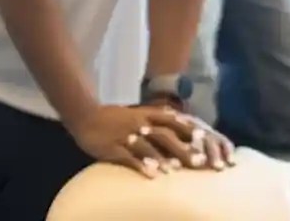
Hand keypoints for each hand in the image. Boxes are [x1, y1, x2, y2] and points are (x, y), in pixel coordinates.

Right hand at [69, 105, 229, 178]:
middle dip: (182, 148)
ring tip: (175, 171)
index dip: (188, 128)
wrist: (84, 116)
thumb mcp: (136, 113)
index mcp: (144, 114)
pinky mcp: (112, 147)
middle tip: (199, 162)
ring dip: (162, 158)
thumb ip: (156, 119)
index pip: (171, 119)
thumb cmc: (114, 118)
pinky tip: (151, 175)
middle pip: (164, 135)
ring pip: (147, 146)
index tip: (205, 137)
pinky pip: (128, 157)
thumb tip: (181, 124)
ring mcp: (125, 135)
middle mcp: (137, 123)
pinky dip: (140, 165)